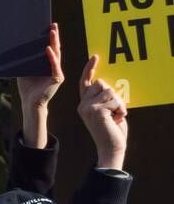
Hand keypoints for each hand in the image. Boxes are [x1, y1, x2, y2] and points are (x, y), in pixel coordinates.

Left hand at [16, 22, 62, 148]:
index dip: (50, 38)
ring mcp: (57, 72)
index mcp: (48, 65)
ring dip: (54, 43)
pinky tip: (47, 48)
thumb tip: (17, 48)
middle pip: (56, 48)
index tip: (48, 26)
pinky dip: (51, 56)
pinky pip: (54, 65)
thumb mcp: (24, 71)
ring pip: (57, 54)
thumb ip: (25, 61)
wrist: (30, 103)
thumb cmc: (27, 88)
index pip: (50, 48)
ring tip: (52, 32)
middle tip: (54, 24)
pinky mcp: (57, 78)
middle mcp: (55, 67)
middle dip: (54, 36)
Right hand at [77, 55, 127, 170]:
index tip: (95, 57)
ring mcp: (87, 107)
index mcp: (84, 103)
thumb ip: (105, 99)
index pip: (85, 82)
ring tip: (116, 116)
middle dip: (112, 93)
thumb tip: (109, 87)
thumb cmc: (112, 130)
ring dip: (118, 103)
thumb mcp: (108, 111)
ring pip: (108, 91)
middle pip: (100, 83)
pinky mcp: (95, 111)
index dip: (90, 69)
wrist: (110, 147)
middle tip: (114, 110)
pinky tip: (116, 119)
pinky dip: (120, 109)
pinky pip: (114, 100)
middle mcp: (82, 104)